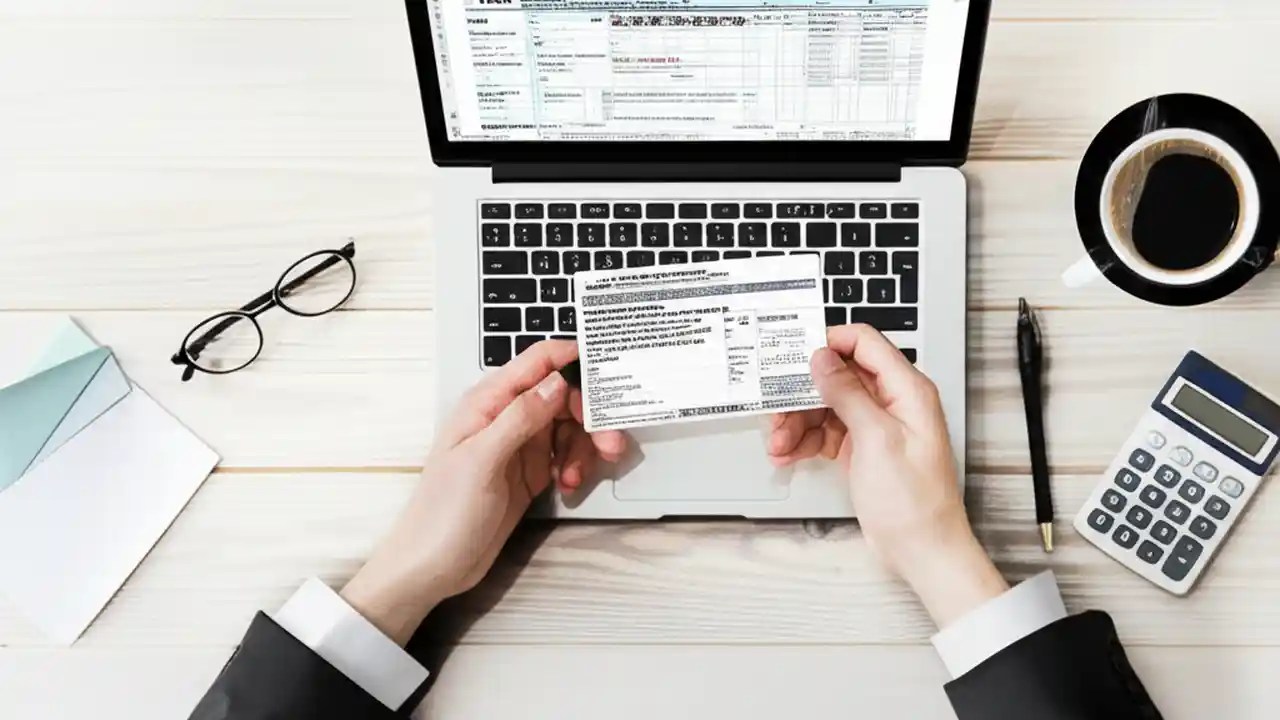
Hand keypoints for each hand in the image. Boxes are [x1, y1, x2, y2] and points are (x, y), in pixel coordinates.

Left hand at [341, 341, 625, 644]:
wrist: (433, 566)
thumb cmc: (443, 513)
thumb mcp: (481, 461)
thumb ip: (520, 417)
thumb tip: (557, 381)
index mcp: (488, 402)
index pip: (539, 362)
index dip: (576, 361)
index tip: (613, 372)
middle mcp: (507, 416)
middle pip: (564, 395)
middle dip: (592, 416)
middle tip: (610, 444)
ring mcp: (520, 444)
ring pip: (570, 426)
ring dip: (586, 447)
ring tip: (579, 477)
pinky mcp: (532, 470)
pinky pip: (567, 453)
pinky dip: (577, 465)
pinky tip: (569, 485)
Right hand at [767, 325, 1006, 626]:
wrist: (922, 551)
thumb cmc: (914, 503)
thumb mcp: (876, 441)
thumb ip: (848, 394)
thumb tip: (823, 358)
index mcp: (907, 390)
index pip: (864, 343)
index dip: (827, 345)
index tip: (793, 356)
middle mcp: (892, 402)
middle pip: (838, 377)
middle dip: (802, 393)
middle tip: (775, 413)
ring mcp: (876, 425)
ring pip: (827, 406)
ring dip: (798, 422)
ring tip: (778, 444)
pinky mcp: (863, 448)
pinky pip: (827, 432)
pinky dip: (805, 441)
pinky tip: (788, 454)